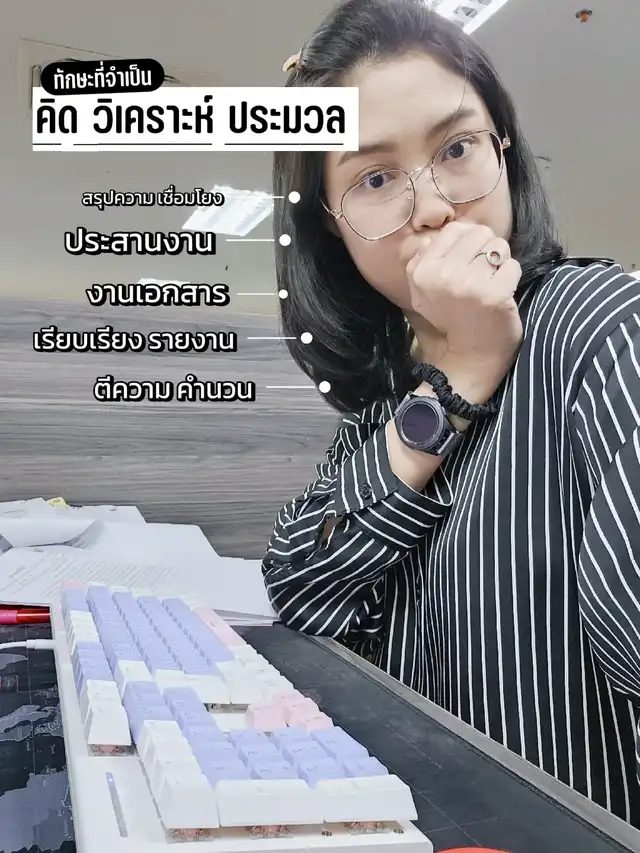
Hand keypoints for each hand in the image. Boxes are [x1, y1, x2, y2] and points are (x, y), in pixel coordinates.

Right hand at [400, 222, 522, 403]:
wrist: (469, 358)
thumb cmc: (450, 320)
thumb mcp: (423, 291)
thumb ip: (423, 260)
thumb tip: (433, 235)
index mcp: (421, 270)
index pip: (456, 230)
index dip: (468, 244)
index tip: (468, 265)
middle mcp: (442, 275)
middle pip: (480, 233)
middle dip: (486, 251)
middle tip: (483, 276)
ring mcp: (469, 285)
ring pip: (499, 246)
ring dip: (500, 263)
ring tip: (492, 284)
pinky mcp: (495, 295)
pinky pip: (513, 266)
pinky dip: (511, 279)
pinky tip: (502, 295)